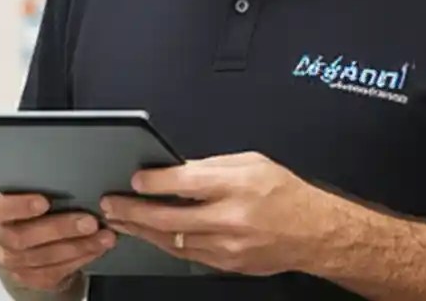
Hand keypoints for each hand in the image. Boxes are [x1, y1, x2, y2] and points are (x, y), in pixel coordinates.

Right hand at [0, 194, 116, 291]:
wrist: (28, 253)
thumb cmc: (34, 218)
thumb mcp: (33, 202)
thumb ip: (46, 192)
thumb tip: (77, 177)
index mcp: (0, 215)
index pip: (0, 209)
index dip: (20, 206)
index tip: (44, 202)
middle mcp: (3, 240)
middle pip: (25, 237)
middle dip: (60, 229)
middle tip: (90, 222)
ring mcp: (17, 264)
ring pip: (46, 257)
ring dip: (79, 245)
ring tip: (103, 236)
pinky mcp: (34, 279)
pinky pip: (59, 270)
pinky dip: (82, 257)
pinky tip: (97, 248)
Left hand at [100, 152, 336, 275]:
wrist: (314, 233)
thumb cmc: (283, 193)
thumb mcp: (250, 163)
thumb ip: (211, 166)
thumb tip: (173, 170)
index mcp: (237, 185)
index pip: (185, 183)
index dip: (154, 182)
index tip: (134, 179)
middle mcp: (231, 218)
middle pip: (170, 218)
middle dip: (134, 211)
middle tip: (111, 204)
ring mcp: (228, 246)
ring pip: (174, 241)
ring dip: (143, 230)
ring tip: (121, 220)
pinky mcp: (227, 264)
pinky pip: (187, 255)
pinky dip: (165, 244)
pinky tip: (150, 235)